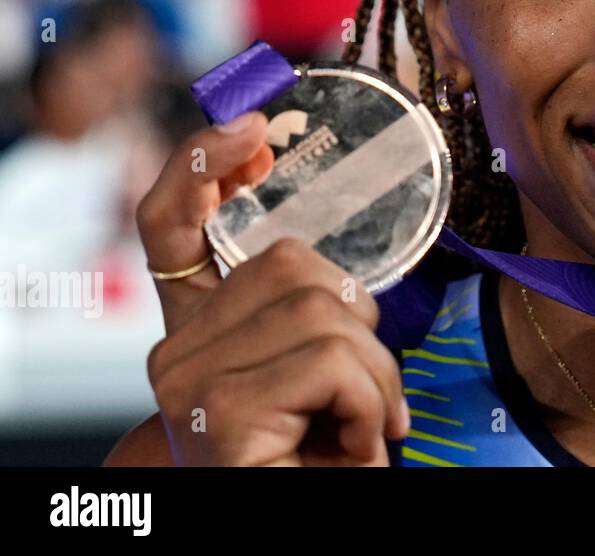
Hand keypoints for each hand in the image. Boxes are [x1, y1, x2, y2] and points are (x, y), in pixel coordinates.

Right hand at [135, 113, 407, 464]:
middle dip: (363, 326)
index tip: (249, 126)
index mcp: (194, 331)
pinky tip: (357, 446)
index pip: (169, 225)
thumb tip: (340, 266)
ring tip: (362, 427)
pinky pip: (336, 360)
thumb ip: (311, 313)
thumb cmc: (314, 458)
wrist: (293, 526)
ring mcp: (189, 380)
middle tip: (364, 396)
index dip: (200, 164)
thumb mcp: (317, 373)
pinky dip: (374, 402)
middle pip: (297, 266)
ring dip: (378, 373)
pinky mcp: (222, 409)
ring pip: (328, 311)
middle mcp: (173, 351)